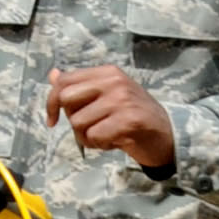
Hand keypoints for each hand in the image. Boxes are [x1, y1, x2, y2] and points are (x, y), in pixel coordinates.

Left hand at [45, 63, 176, 171]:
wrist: (168, 135)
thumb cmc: (133, 116)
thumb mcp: (107, 96)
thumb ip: (81, 87)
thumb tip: (53, 75)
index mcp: (107, 72)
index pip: (64, 81)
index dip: (51, 102)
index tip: (53, 120)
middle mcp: (114, 81)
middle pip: (66, 99)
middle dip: (72, 120)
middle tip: (89, 128)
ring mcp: (122, 100)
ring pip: (78, 122)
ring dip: (87, 137)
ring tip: (106, 135)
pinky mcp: (128, 120)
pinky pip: (94, 136)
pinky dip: (99, 145)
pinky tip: (113, 141)